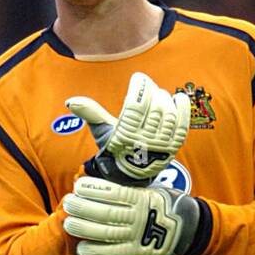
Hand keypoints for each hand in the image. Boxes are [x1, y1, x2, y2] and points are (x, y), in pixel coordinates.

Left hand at [63, 175, 200, 254]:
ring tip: (69, 223)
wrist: (188, 227)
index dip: (93, 189)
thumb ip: (128, 187)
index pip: (113, 192)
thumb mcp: (150, 189)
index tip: (78, 186)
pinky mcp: (137, 252)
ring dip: (84, 228)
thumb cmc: (163, 203)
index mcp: (141, 197)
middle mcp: (139, 216)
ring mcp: (138, 235)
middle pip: (105, 212)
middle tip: (68, 203)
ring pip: (106, 232)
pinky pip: (113, 253)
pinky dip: (96, 251)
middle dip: (83, 208)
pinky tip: (81, 248)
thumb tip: (99, 180)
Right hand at [65, 72, 190, 180]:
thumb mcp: (101, 131)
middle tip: (148, 88)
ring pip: (168, 114)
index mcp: (124, 134)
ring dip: (165, 99)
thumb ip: (90, 112)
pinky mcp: (174, 148)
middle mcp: (143, 140)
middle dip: (152, 91)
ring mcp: (160, 145)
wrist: (130, 176)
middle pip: (154, 106)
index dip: (139, 86)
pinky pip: (182, 125)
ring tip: (159, 95)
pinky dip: (183, 109)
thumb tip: (71, 102)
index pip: (136, 104)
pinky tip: (180, 98)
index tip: (139, 78)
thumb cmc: (115, 148)